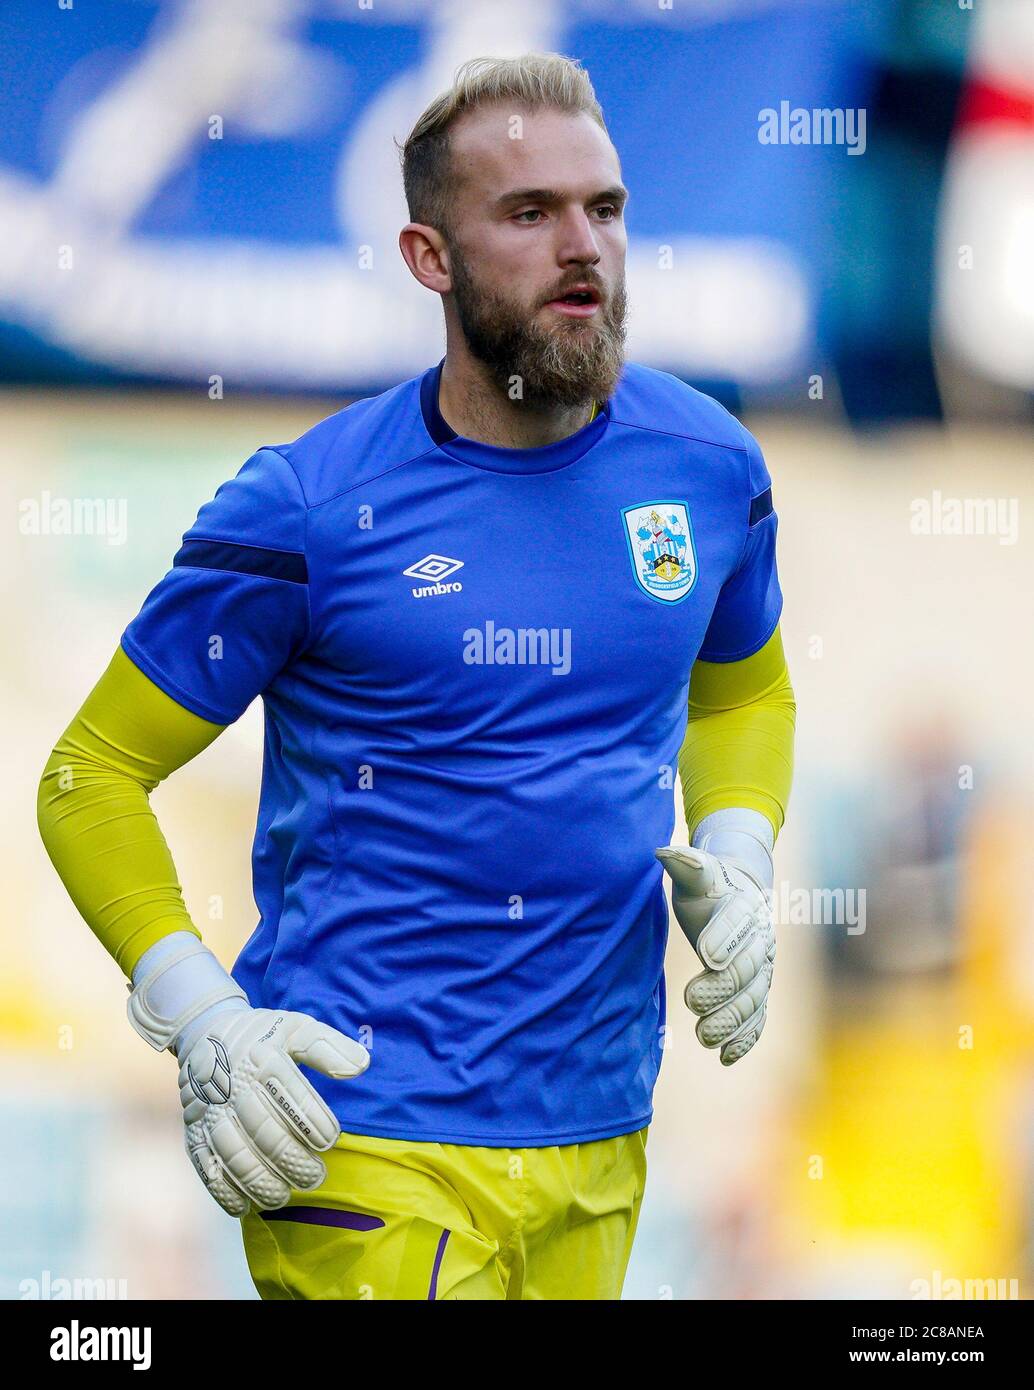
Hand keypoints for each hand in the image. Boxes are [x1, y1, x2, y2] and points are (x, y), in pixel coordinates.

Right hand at [177, 1006, 368, 1215]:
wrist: (205, 1034)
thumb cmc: (262, 1036)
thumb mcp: (295, 1027)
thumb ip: (328, 1047)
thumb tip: (361, 1066)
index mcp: (262, 1059)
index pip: (289, 1095)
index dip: (311, 1121)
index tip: (330, 1140)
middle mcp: (233, 1086)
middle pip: (263, 1130)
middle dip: (291, 1160)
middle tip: (315, 1178)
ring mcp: (210, 1111)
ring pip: (234, 1152)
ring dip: (259, 1180)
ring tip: (284, 1197)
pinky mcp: (194, 1130)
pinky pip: (203, 1164)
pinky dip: (222, 1189)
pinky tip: (244, 1206)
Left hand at [655, 845, 774, 1064]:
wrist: (739, 895)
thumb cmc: (710, 885)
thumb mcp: (698, 872)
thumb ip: (686, 864)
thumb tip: (663, 851)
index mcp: (745, 909)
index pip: (738, 926)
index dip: (724, 940)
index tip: (706, 956)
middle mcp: (760, 942)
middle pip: (746, 970)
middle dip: (722, 989)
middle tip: (692, 1002)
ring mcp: (761, 971)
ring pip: (752, 1000)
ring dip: (731, 1021)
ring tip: (704, 1036)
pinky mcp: (756, 993)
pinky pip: (756, 1018)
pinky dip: (745, 1038)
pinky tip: (726, 1057)